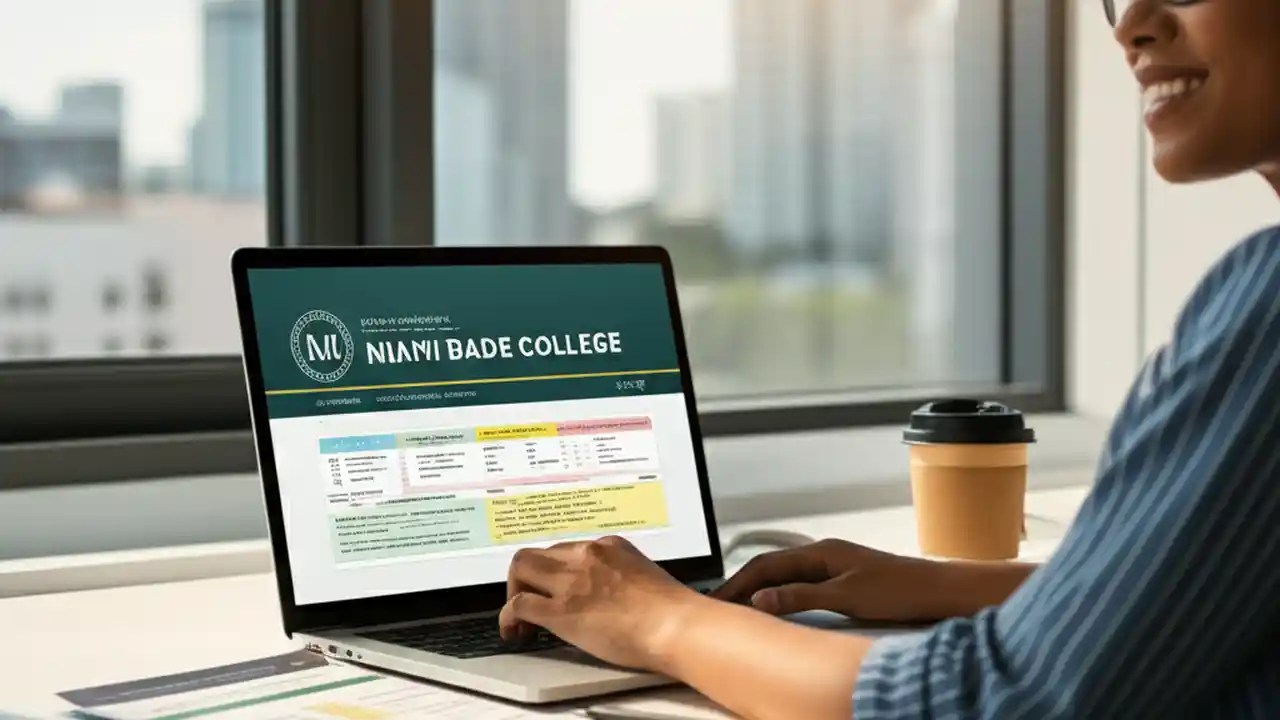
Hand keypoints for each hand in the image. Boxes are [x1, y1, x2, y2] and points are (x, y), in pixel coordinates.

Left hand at [499, 535, 702, 669]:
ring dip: (513, 591)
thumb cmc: (671, 610)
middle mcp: (585, 556)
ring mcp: (571, 582)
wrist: (676, 626)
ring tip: (520, 618)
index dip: (554, 572)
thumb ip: (619, 577)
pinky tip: (514, 631)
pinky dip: (508, 617)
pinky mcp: (561, 611)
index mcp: (607, 546)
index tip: (554, 588)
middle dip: (527, 577)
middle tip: (531, 598)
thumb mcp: (642, 576)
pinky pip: (518, 604)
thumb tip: (607, 595)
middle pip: (537, 554)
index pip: (566, 550)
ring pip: (520, 568)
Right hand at [713, 539, 955, 620]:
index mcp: (820, 552)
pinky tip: (775, 608)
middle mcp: (823, 554)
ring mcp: (833, 566)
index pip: (766, 565)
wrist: (937, 591)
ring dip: (760, 590)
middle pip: (771, 568)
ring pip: (784, 576)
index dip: (738, 582)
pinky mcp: (842, 579)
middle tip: (719, 605)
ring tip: (739, 608)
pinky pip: (799, 584)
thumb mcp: (846, 597)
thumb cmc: (899, 590)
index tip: (719, 600)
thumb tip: (761, 598)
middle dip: (743, 585)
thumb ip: (801, 597)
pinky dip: (780, 595)